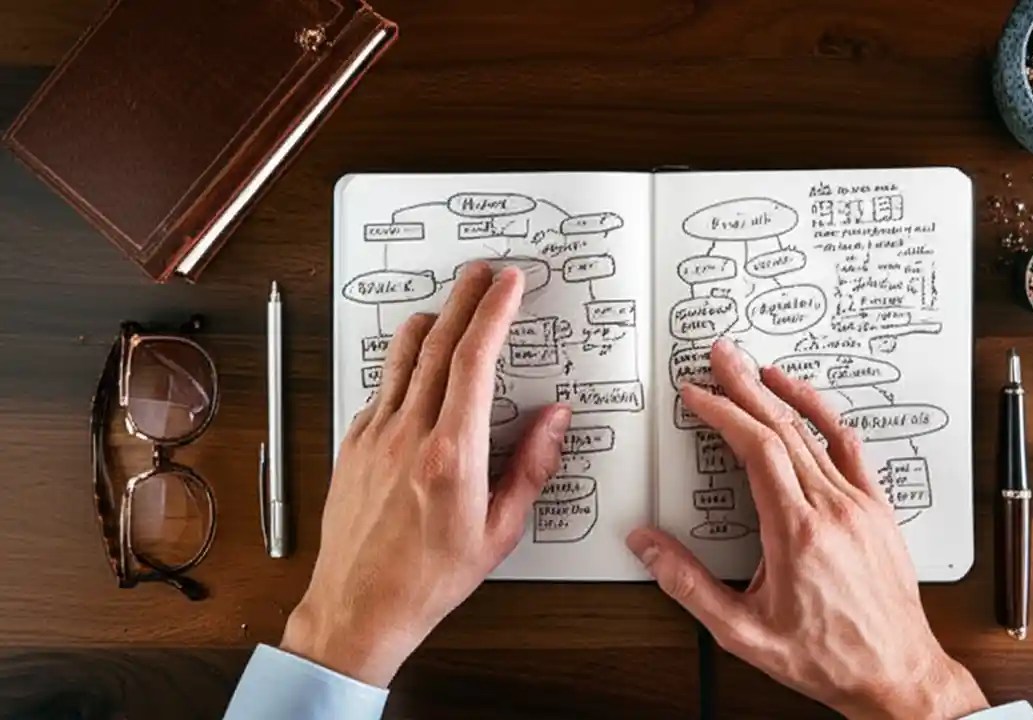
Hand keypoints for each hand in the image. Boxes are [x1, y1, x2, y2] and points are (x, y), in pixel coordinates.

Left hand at [281, 263, 571, 686]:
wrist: (359, 607)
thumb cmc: (429, 578)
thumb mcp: (499, 531)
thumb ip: (530, 467)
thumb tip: (554, 421)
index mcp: (451, 454)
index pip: (475, 361)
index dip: (494, 313)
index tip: (508, 286)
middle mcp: (408, 435)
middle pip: (438, 343)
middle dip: (464, 299)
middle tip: (482, 273)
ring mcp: (374, 436)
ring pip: (401, 357)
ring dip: (429, 321)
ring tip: (447, 303)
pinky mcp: (353, 445)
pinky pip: (382, 388)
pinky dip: (403, 364)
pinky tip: (416, 365)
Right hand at [627, 341, 987, 719]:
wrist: (895, 674)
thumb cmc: (827, 658)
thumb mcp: (742, 632)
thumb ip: (688, 585)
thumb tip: (648, 547)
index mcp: (796, 532)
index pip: (754, 449)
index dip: (721, 412)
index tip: (696, 394)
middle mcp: (832, 509)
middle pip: (781, 428)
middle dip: (743, 387)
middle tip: (719, 357)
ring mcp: (859, 505)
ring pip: (814, 432)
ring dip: (780, 394)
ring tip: (754, 368)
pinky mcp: (878, 509)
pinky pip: (851, 449)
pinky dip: (826, 417)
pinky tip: (808, 402)